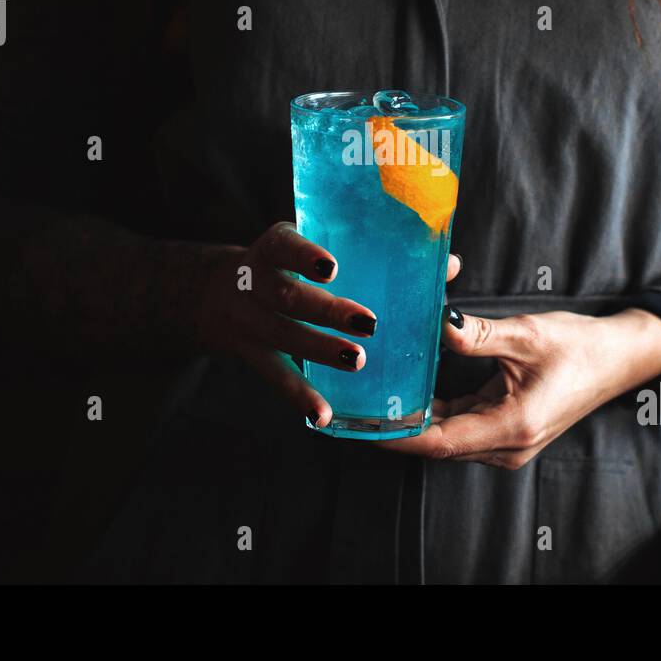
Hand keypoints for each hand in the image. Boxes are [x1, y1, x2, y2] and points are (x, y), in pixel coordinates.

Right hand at [191, 222, 456, 427]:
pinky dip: (300, 395)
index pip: (283, 246)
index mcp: (272, 248)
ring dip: (320, 350)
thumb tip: (447, 264)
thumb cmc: (288, 267)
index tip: (332, 267)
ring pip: (283, 336)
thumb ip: (371, 254)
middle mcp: (253, 282)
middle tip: (368, 323)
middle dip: (326, 311)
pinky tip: (324, 415)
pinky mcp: (251, 354)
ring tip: (357, 360)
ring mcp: (248, 321)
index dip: (304, 256)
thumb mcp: (312, 248)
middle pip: (287, 297)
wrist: (212, 294)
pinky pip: (275, 376)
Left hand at [380, 292, 660, 469]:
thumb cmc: (579, 347)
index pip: (439, 441)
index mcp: (512, 427)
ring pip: (447, 435)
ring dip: (415, 415)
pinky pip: (461, 424)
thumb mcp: (525, 334)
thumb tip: (436, 325)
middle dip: (398, 421)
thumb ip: (476, 335)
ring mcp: (507, 442)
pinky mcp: (506, 430)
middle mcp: (507, 445)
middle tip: (357, 398)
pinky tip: (411, 387)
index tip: (362, 421)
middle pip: (437, 442)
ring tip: (376, 391)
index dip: (397, 434)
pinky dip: (436, 409)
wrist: (618, 359)